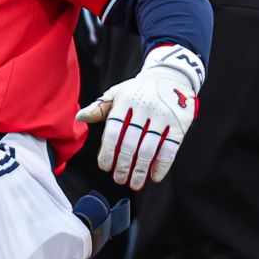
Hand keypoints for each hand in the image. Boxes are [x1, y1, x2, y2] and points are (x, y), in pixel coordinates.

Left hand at [76, 44, 202, 189]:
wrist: (170, 75)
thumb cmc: (138, 90)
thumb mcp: (118, 93)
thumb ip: (99, 108)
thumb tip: (79, 117)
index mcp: (125, 100)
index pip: (113, 129)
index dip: (107, 151)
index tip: (104, 167)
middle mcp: (144, 106)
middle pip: (130, 142)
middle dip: (123, 165)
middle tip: (119, 179)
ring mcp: (163, 115)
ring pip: (149, 148)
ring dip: (140, 169)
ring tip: (134, 183)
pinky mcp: (180, 123)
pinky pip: (170, 147)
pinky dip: (162, 165)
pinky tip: (155, 177)